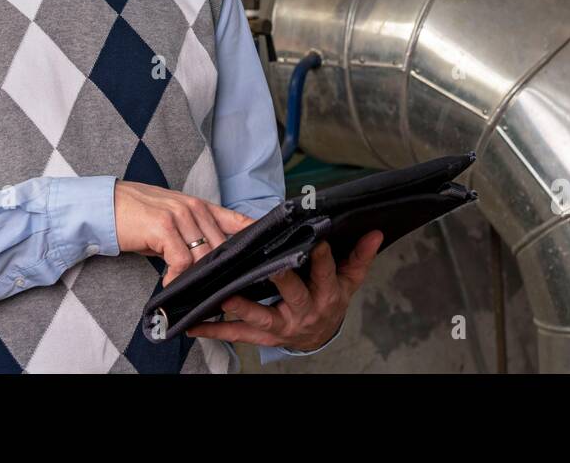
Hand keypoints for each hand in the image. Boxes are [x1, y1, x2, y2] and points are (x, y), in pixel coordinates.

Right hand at [113, 181, 254, 286]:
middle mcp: (195, 208)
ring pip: (205, 256)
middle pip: (221, 247)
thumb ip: (193, 234)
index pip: (237, 220)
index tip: (267, 253)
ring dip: (198, 278)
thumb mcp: (173, 221)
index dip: (254, 236)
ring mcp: (181, 216)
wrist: (106, 205)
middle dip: (221, 272)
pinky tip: (167, 283)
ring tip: (190, 292)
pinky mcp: (164, 227)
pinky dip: (176, 277)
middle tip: (217, 293)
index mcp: (200, 206)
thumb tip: (210, 260)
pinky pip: (181, 261)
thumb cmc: (138, 216)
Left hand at [185, 230, 383, 351]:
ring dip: (241, 306)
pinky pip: (238, 334)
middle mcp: (304, 312)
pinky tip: (195, 325)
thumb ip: (360, 256)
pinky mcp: (263, 337)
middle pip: (293, 294)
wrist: (319, 336)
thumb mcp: (349, 281)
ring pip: (261, 316)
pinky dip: (215, 329)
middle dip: (282, 281)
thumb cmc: (331, 300)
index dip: (322, 258)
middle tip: (271, 267)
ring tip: (222, 296)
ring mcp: (282, 327)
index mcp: (326, 295)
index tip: (317, 240)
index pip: (326, 273)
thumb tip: (375, 232)